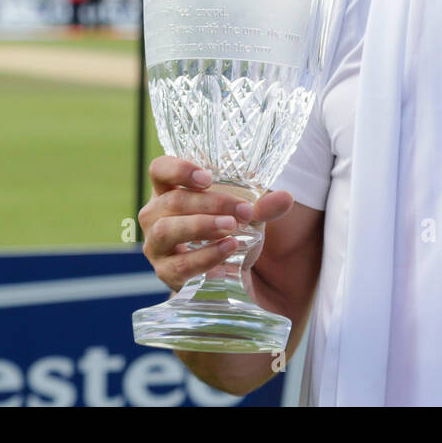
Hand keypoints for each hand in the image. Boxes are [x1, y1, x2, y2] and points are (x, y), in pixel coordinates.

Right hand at [139, 156, 294, 292]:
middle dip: (211, 203)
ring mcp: (156, 245)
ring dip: (201, 226)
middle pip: (172, 201)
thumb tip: (286, 198)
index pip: (160, 169)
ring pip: (167, 230)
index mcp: (170, 190)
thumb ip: (264, 206)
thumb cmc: (227, 229)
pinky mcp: (165, 272)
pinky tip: (228, 249)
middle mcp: (155, 215)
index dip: (179, 170)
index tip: (208, 178)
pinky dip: (205, 255)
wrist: (226, 271)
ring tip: (231, 227)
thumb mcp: (246, 214)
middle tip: (243, 211)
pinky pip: (179, 264)